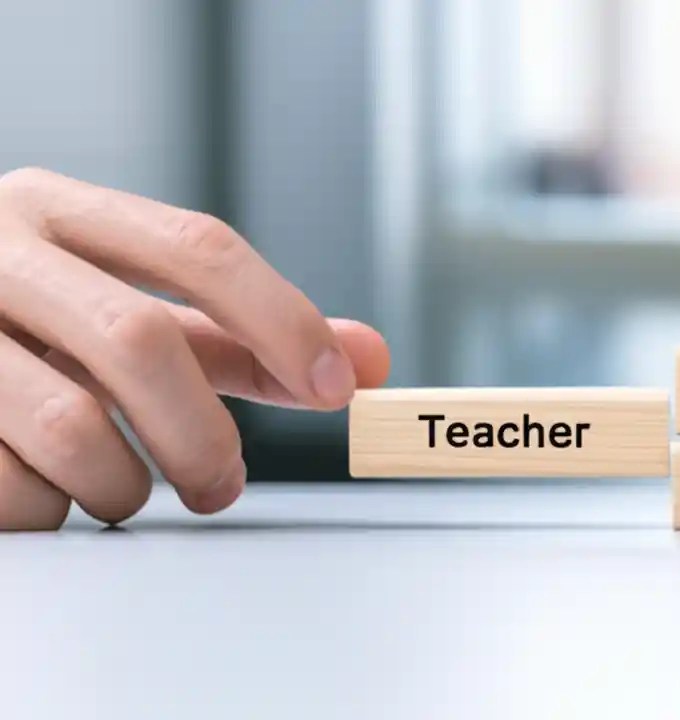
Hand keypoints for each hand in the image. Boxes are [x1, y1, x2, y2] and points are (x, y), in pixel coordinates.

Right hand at [0, 168, 389, 529]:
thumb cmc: (31, 321)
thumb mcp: (126, 302)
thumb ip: (241, 333)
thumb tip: (369, 360)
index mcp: (59, 211)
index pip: (198, 248)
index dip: (282, 320)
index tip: (339, 385)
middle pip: (141, 343)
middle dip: (204, 433)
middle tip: (223, 484)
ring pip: (70, 429)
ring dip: (122, 484)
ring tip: (123, 490)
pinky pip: (5, 487)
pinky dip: (47, 509)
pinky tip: (44, 492)